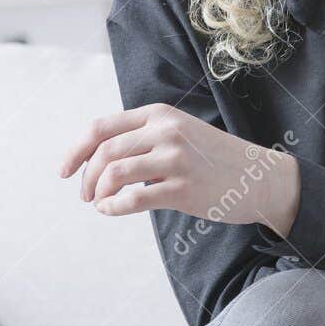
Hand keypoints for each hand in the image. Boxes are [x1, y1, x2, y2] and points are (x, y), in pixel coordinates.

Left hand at [59, 103, 300, 234]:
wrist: (261, 178)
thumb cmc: (216, 159)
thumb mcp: (181, 132)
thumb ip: (145, 137)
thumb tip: (98, 158)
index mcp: (160, 114)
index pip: (101, 127)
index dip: (74, 151)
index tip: (63, 171)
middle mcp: (166, 132)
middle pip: (104, 153)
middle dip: (86, 178)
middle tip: (85, 195)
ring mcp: (176, 159)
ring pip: (114, 174)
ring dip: (97, 193)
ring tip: (99, 203)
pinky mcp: (183, 188)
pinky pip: (133, 200)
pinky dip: (113, 208)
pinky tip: (112, 211)